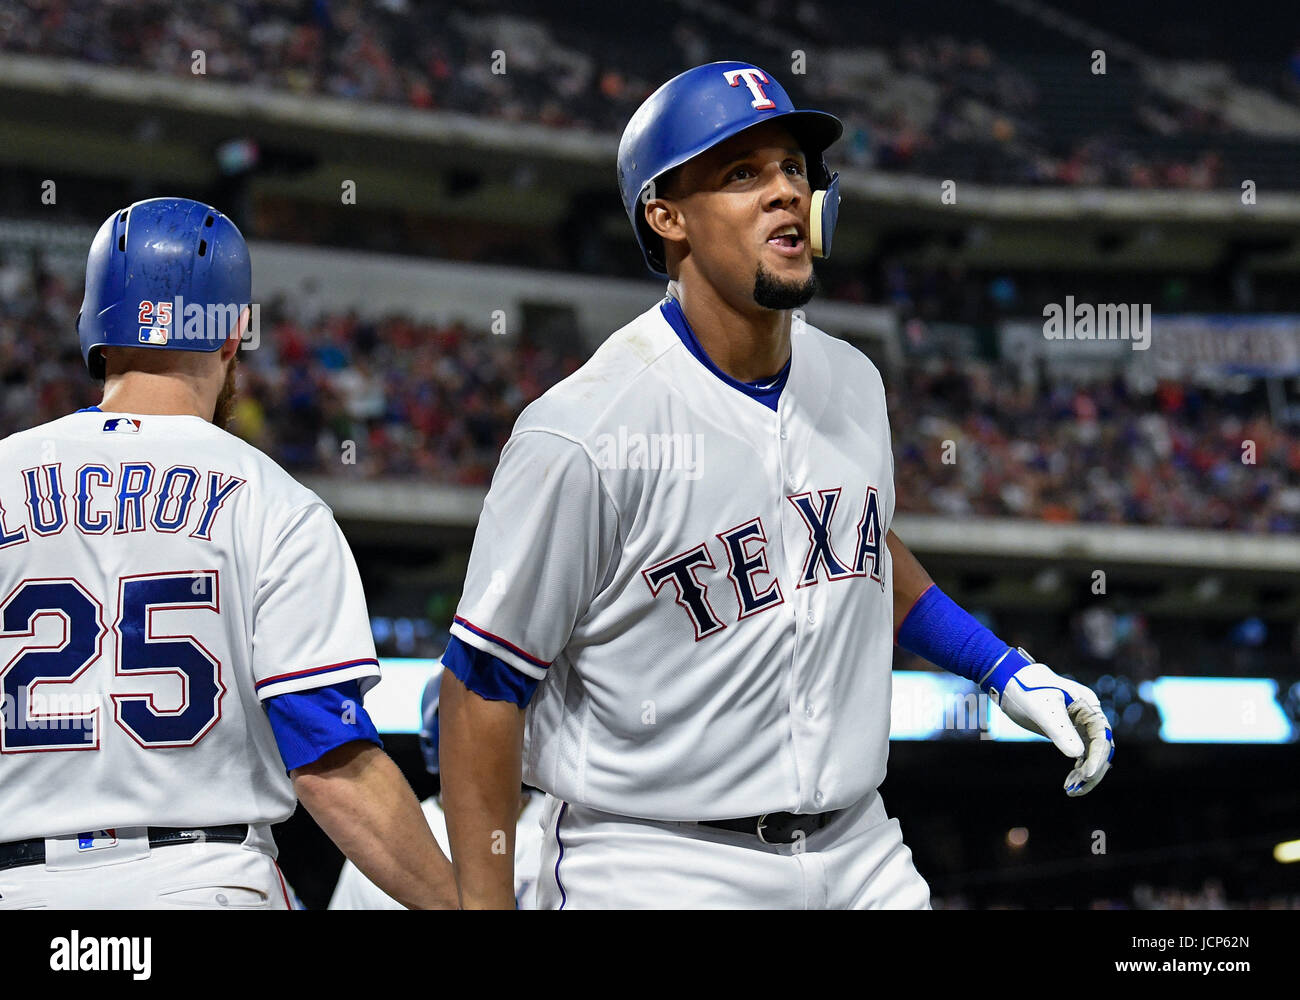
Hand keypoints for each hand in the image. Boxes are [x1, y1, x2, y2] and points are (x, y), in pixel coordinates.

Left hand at [981, 648, 1114, 796]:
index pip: (1101, 737)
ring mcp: (1079, 723)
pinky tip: (1070, 782)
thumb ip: (1060, 731)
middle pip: (1101, 747)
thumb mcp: (1042, 710)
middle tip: (1075, 789)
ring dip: (1085, 772)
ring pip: (1091, 753)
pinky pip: (1081, 752)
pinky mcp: (1067, 730)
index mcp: (1088, 705)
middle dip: (1092, 770)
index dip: (1097, 758)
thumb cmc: (1025, 689)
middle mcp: (1088, 714)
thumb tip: (1078, 755)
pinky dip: (1078, 767)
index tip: (1085, 775)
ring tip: (1070, 790)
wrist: (1006, 679)